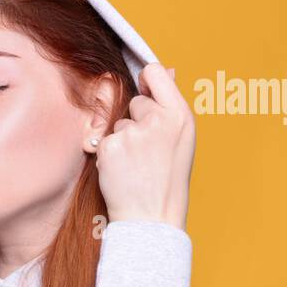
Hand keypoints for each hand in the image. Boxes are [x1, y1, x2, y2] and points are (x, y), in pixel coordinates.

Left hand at [94, 62, 194, 229]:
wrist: (151, 216)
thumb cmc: (168, 177)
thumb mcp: (181, 137)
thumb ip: (171, 103)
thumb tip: (169, 70)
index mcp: (180, 115)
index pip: (155, 72)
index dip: (147, 80)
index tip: (146, 91)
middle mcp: (157, 120)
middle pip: (136, 101)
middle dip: (138, 120)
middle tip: (149, 150)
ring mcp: (132, 133)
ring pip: (119, 122)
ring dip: (124, 139)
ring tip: (137, 164)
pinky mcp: (110, 147)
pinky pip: (105, 139)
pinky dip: (110, 153)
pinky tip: (123, 170)